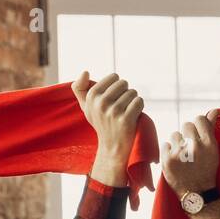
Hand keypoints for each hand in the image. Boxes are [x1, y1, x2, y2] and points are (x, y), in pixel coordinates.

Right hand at [72, 72, 147, 202]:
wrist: (111, 147)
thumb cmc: (100, 123)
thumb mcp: (86, 106)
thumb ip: (79, 88)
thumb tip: (85, 71)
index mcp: (91, 96)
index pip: (114, 77)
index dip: (117, 87)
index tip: (113, 99)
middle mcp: (101, 103)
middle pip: (124, 83)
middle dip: (126, 93)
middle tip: (121, 107)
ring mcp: (114, 112)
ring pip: (133, 92)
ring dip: (133, 100)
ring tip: (126, 112)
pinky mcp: (126, 119)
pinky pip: (139, 102)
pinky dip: (139, 107)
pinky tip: (133, 115)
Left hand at [162, 111, 219, 194]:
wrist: (197, 194)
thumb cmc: (207, 170)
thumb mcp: (214, 151)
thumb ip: (211, 129)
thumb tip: (214, 110)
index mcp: (209, 143)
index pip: (199, 119)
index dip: (197, 126)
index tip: (197, 135)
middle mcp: (195, 146)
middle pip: (186, 125)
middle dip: (187, 134)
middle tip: (190, 148)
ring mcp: (180, 153)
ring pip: (175, 135)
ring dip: (178, 144)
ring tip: (183, 157)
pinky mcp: (167, 159)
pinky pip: (165, 144)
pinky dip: (169, 152)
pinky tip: (176, 161)